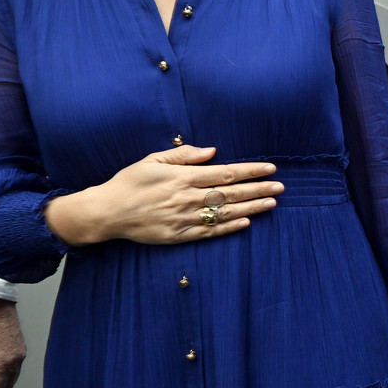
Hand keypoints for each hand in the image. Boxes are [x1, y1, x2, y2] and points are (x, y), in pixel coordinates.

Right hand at [43, 145, 281, 246]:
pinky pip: (210, 232)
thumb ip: (183, 155)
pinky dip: (230, 228)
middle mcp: (187, 198)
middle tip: (281, 187)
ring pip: (225, 213)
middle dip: (259, 189)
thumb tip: (212, 151)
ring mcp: (184, 218)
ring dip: (251, 208)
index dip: (251, 171)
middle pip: (231, 193)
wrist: (107, 212)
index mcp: (183, 177)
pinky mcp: (179, 236)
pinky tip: (247, 223)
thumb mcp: (152, 160)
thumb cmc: (129, 183)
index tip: (270, 168)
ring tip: (272, 203)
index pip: (226, 173)